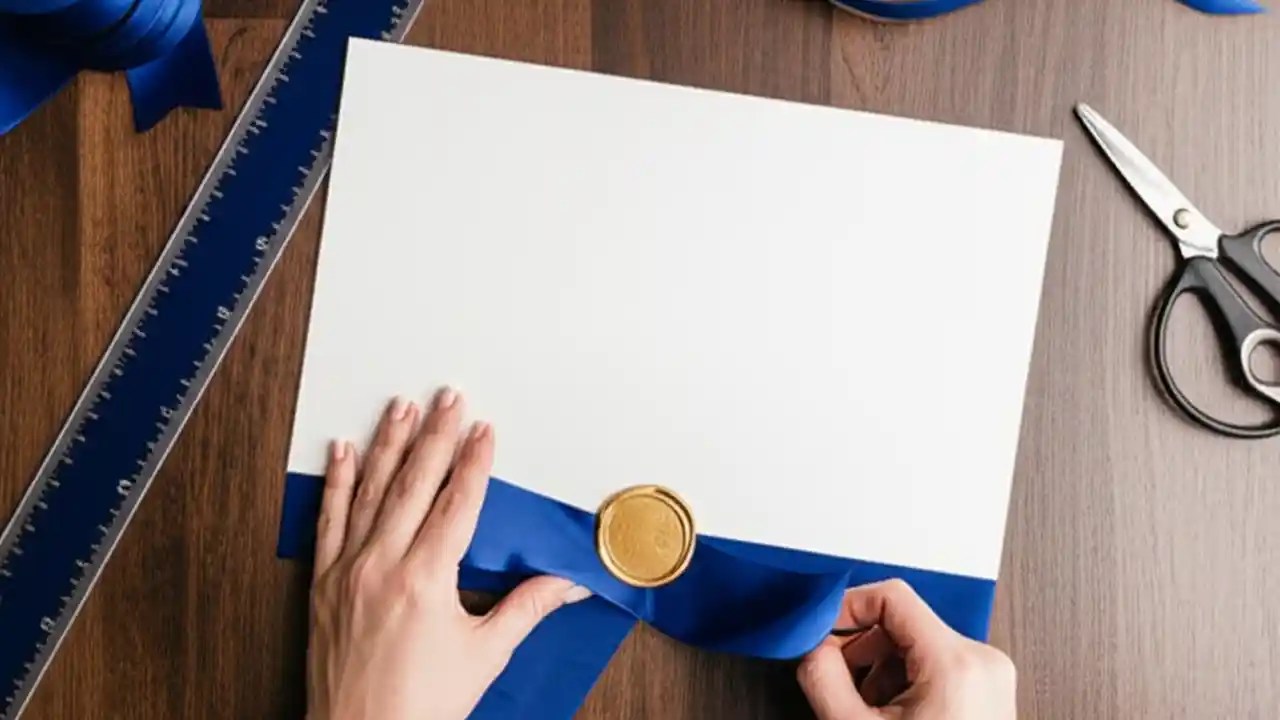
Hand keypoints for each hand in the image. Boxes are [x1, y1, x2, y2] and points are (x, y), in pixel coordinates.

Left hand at [306, 390, 591, 719]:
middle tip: (448, 397)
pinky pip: (328, 519)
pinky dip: (336, 482)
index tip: (483, 430)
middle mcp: (383, 565)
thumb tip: (569, 584)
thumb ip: (527, 608)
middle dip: (435, 436)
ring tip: (401, 407)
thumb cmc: (421, 706)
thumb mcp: (485, 655)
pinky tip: (342, 451)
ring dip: (387, 445)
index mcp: (426, 579)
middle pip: (414, 485)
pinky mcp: (324, 584)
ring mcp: (348, 571)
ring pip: (369, 491)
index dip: (473, 462)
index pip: (457, 503)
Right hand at [797, 579, 1015, 719]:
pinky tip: (894, 719)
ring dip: (882, 671)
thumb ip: (822, 678)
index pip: (892, 597)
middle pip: (903, 623)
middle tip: (838, 683)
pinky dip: (907, 684)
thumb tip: (813, 650)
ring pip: (918, 646)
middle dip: (862, 652)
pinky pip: (937, 666)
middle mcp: (982, 662)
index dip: (846, 608)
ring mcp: (991, 678)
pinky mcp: (990, 693)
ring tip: (870, 714)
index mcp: (955, 663)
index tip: (822, 631)